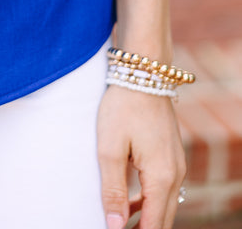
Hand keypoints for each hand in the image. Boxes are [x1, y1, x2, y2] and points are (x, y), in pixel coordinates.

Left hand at [96, 83, 186, 228]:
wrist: (143, 72)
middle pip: (163, 220)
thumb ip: (113, 190)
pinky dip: (149, 201)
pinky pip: (164, 188)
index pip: (154, 225)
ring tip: (120, 224)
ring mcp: (176, 164)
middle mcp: (175, 174)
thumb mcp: (110, 149)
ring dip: (145, 218)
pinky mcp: (171, 155)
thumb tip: (115, 226)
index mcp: (161, 177)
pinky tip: (129, 204)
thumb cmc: (122, 107)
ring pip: (164, 205)